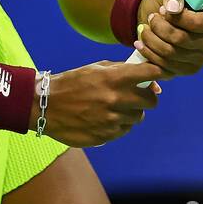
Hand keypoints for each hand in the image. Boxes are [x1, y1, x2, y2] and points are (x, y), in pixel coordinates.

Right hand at [36, 60, 163, 147]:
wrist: (45, 106)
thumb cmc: (72, 83)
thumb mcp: (96, 68)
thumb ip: (123, 71)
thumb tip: (150, 80)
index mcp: (114, 78)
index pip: (152, 74)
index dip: (157, 74)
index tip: (155, 76)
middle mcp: (116, 99)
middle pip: (151, 100)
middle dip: (146, 97)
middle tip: (136, 95)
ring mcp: (112, 119)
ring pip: (137, 117)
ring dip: (131, 112)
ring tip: (113, 107)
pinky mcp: (107, 135)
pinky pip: (124, 130)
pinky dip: (119, 124)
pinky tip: (104, 118)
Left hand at [133, 0, 202, 78]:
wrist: (159, 20)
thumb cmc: (170, 3)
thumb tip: (173, 8)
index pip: (197, 23)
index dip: (175, 17)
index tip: (162, 10)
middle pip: (180, 40)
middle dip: (159, 27)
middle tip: (150, 18)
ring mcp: (200, 61)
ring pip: (169, 53)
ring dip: (150, 39)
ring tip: (143, 28)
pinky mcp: (185, 71)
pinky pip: (163, 66)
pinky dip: (148, 53)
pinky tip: (141, 43)